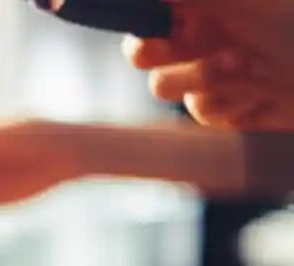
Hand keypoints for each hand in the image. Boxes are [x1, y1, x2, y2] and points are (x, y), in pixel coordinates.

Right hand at [124, 0, 293, 129]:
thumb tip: (157, 0)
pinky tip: (263, 91)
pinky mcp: (230, 107)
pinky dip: (232, 103)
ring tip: (245, 67)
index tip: (162, 28)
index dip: (145, 25)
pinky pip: (204, 111)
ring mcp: (215, 74)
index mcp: (206, 8)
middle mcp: (204, 37)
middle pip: (144, 53)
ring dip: (204, 79)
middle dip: (158, 55)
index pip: (149, 16)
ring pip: (169, 86)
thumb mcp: (240, 5)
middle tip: (180, 48)